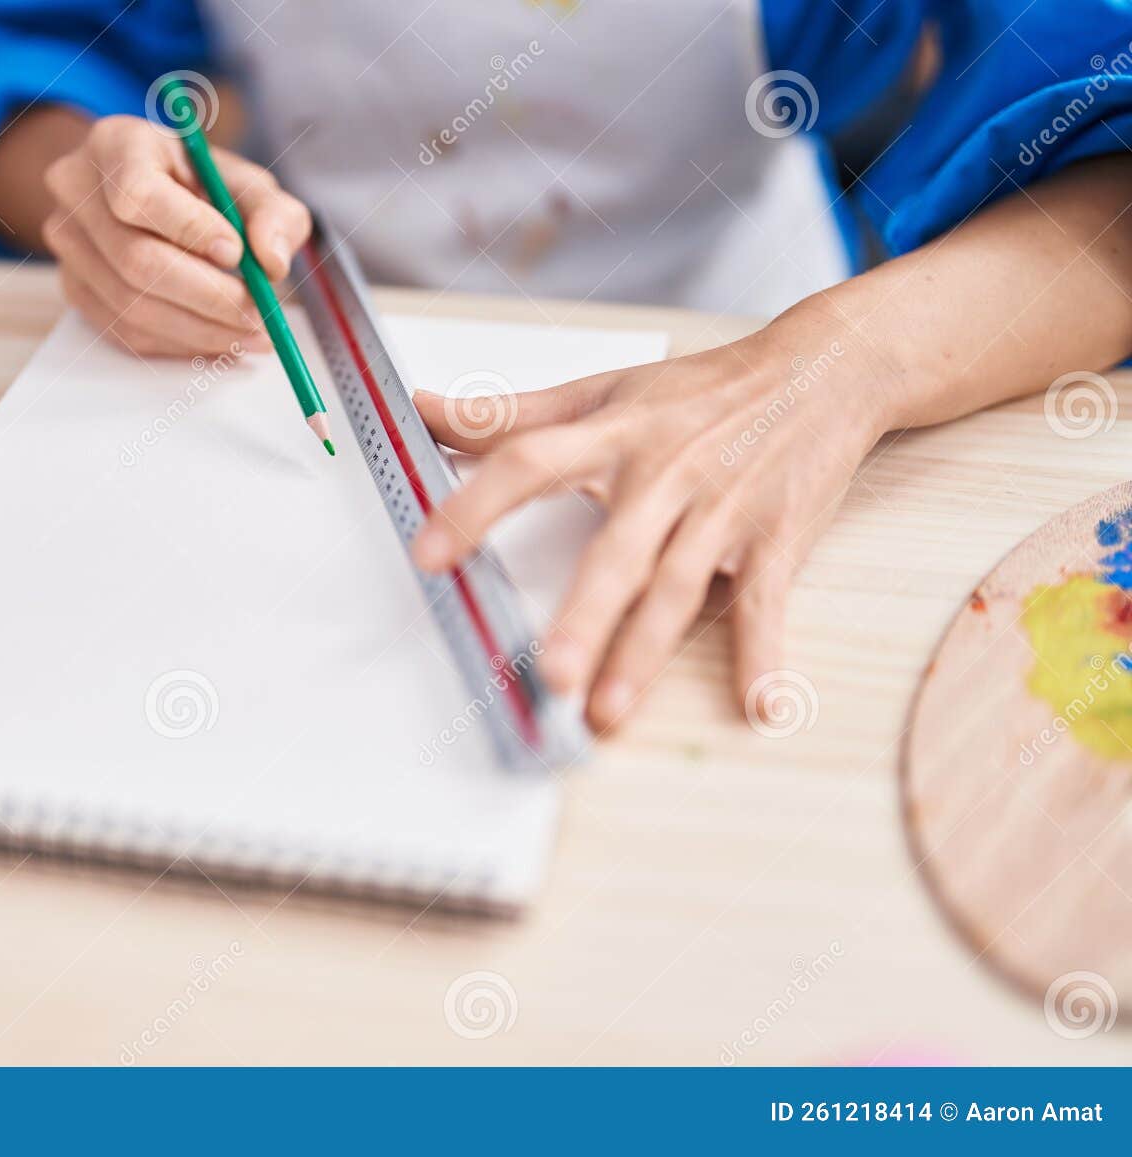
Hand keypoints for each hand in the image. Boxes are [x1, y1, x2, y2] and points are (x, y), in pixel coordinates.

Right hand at [41, 115, 311, 356]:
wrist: (150, 195)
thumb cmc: (200, 185)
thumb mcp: (245, 182)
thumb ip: (271, 213)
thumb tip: (272, 262)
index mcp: (117, 144)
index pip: (138, 194)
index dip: (190, 230)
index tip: (237, 254)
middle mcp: (77, 190)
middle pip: (136, 260)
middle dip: (209, 296)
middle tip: (259, 315)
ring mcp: (68, 244)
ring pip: (132, 306)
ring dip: (202, 330)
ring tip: (251, 333)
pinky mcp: (74, 288)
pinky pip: (126, 331)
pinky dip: (181, 343)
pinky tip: (220, 339)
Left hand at [409, 311, 897, 732]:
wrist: (822, 370)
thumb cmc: (701, 391)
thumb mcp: (603, 392)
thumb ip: (508, 415)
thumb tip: (423, 410)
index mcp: (612, 437)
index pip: (529, 465)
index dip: (475, 506)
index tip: (429, 555)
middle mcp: (663, 476)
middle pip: (614, 552)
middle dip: (582, 615)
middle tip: (546, 672)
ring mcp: (721, 510)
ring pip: (677, 588)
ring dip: (645, 652)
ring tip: (609, 710)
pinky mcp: (776, 539)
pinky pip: (768, 604)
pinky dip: (766, 654)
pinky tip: (761, 706)